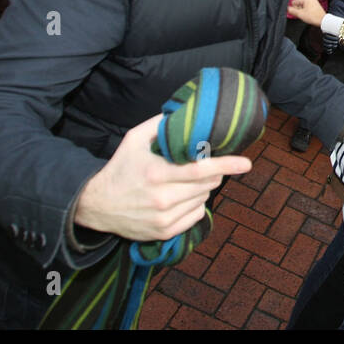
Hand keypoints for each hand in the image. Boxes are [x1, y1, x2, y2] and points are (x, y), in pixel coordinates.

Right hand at [74, 115, 251, 240]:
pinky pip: (196, 214)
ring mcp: (164, 218)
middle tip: (207, 164)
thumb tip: (189, 112)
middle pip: (207, 184)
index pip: (201, 169)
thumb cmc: (120, 168)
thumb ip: (161, 124)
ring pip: (204, 199)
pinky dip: (196, 204)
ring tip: (184, 181)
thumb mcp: (135, 139)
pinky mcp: (165, 232)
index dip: (227, 165)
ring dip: (204, 188)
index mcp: (156, 173)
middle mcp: (162, 198)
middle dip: (215, 172)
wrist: (97, 205)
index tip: (246, 163)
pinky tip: (180, 197)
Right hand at [287, 0, 325, 26]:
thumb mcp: (300, 14)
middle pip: (298, 3)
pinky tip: (309, 12)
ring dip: (302, 9)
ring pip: (302, 4)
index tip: (300, 13)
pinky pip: (306, 5)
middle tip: (304, 14)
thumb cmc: (313, 17)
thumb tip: (286, 8)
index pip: (293, 2)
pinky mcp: (314, 1)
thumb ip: (291, 11)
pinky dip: (306, 9)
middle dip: (299, 9)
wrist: (322, 20)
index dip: (295, 9)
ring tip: (307, 13)